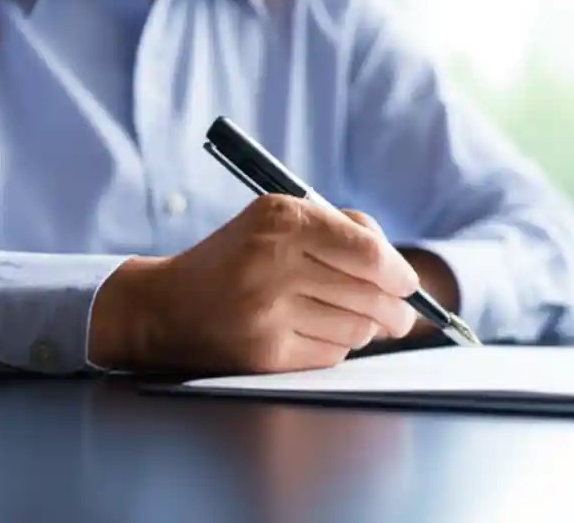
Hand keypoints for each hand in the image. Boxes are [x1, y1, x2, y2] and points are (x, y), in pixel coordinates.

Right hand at [88, 195, 418, 373]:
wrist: (165, 307)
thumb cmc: (235, 259)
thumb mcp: (277, 220)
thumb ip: (340, 229)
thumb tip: (398, 271)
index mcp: (281, 219)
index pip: (366, 250)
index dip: (399, 272)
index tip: (408, 284)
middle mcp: (274, 261)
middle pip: (368, 293)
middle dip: (395, 309)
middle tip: (401, 315)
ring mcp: (268, 311)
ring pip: (355, 327)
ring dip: (366, 328)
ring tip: (354, 320)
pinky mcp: (265, 353)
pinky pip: (331, 354)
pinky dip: (337, 347)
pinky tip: (318, 333)